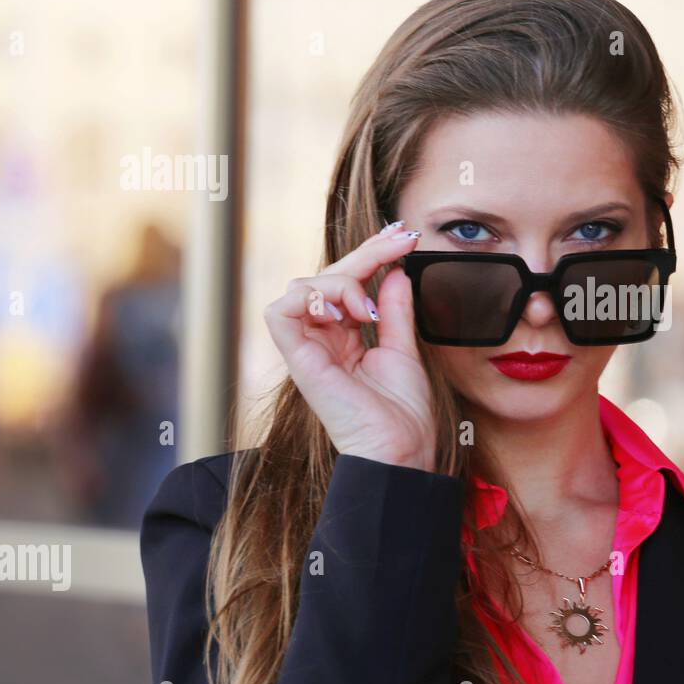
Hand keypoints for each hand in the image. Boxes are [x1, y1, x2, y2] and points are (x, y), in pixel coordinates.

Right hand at [263, 222, 437, 470]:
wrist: (401, 447)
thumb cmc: (403, 412)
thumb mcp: (403, 348)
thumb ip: (394, 310)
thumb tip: (394, 272)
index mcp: (344, 338)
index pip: (348, 283)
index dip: (371, 254)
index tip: (404, 236)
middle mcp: (322, 340)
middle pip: (326, 277)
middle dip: (364, 253)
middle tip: (400, 242)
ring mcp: (308, 349)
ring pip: (301, 286)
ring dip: (339, 282)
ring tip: (368, 309)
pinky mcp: (299, 360)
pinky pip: (279, 312)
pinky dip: (310, 298)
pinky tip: (344, 313)